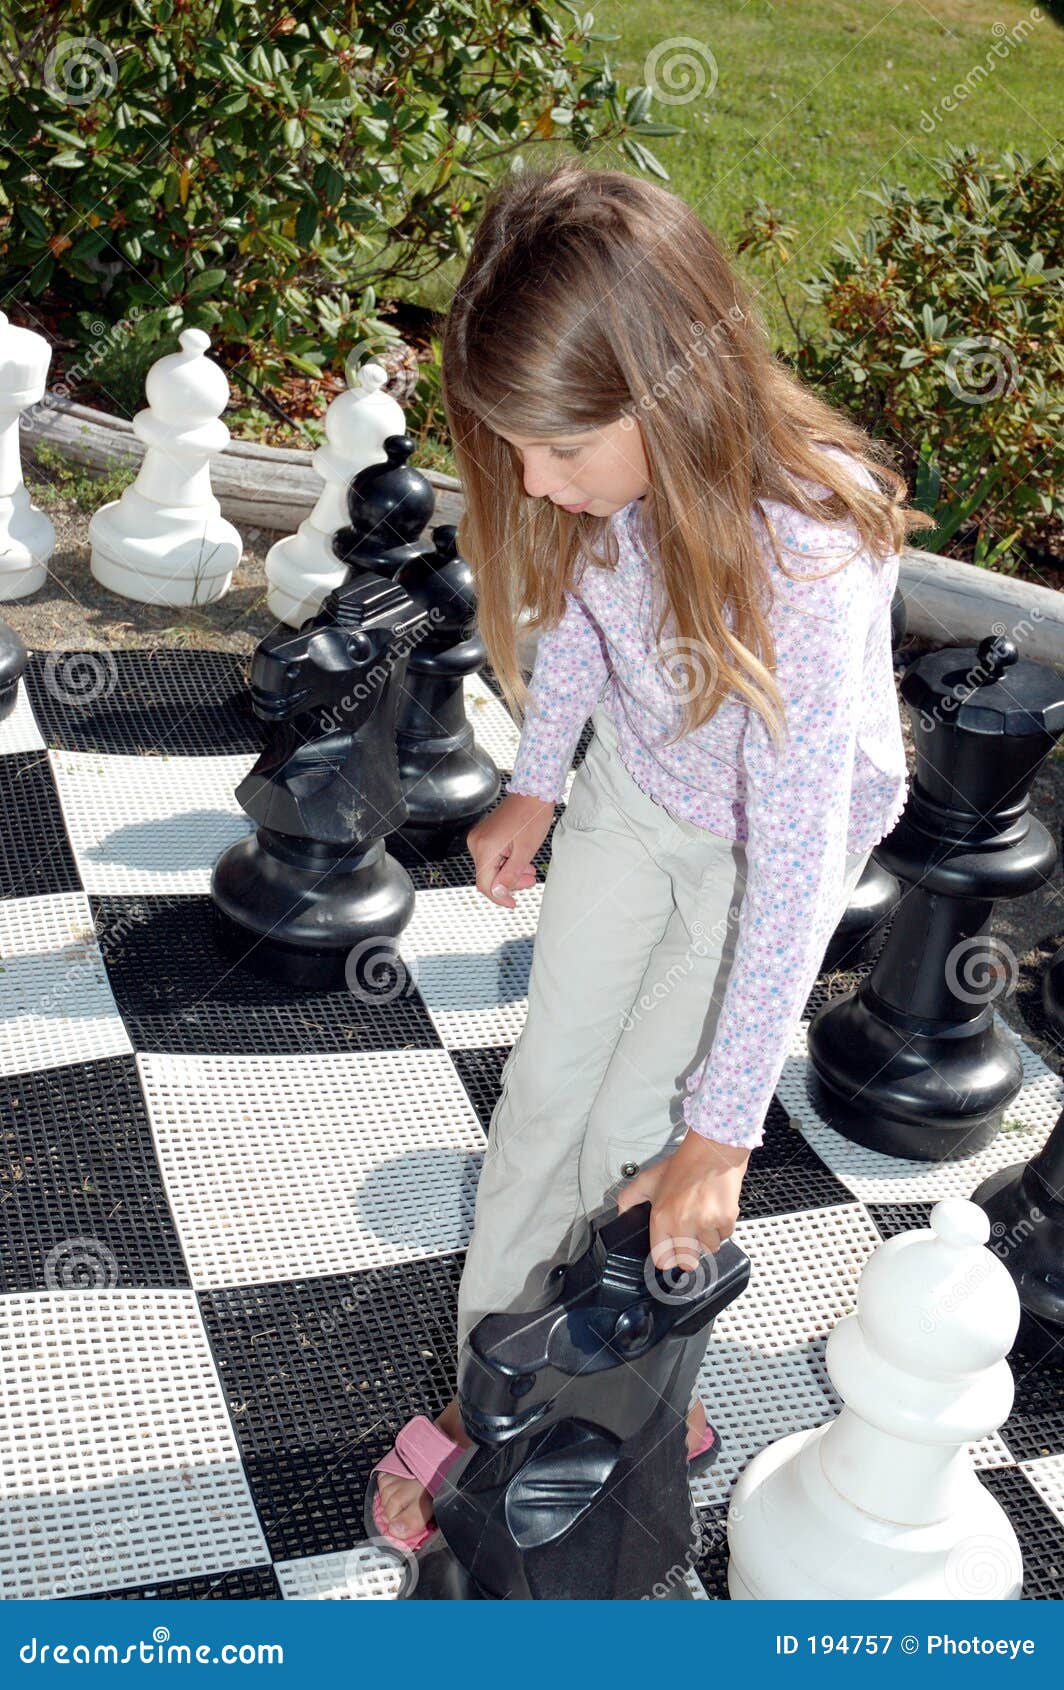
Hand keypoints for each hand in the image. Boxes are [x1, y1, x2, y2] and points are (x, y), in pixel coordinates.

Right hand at [467, 793, 555, 908]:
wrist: (532, 794)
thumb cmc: (531, 817)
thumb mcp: (525, 852)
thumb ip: (510, 875)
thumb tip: (500, 893)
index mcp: (485, 847)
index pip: (485, 884)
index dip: (499, 897)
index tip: (512, 903)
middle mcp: (476, 842)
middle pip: (488, 876)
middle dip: (509, 882)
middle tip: (529, 880)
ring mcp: (478, 838)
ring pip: (491, 867)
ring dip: (509, 872)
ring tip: (528, 870)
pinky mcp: (484, 835)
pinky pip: (491, 857)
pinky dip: (505, 862)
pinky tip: (520, 860)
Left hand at [615, 1130, 749, 1271]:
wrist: (712, 1150)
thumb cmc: (684, 1164)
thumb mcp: (648, 1179)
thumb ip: (629, 1199)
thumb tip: (621, 1214)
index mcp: (661, 1217)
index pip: (662, 1259)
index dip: (668, 1258)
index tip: (672, 1253)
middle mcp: (682, 1223)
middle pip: (688, 1263)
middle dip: (690, 1254)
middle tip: (691, 1237)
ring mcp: (705, 1222)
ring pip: (710, 1249)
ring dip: (708, 1238)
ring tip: (704, 1216)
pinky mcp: (726, 1219)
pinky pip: (725, 1236)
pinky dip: (722, 1227)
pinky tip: (715, 1210)